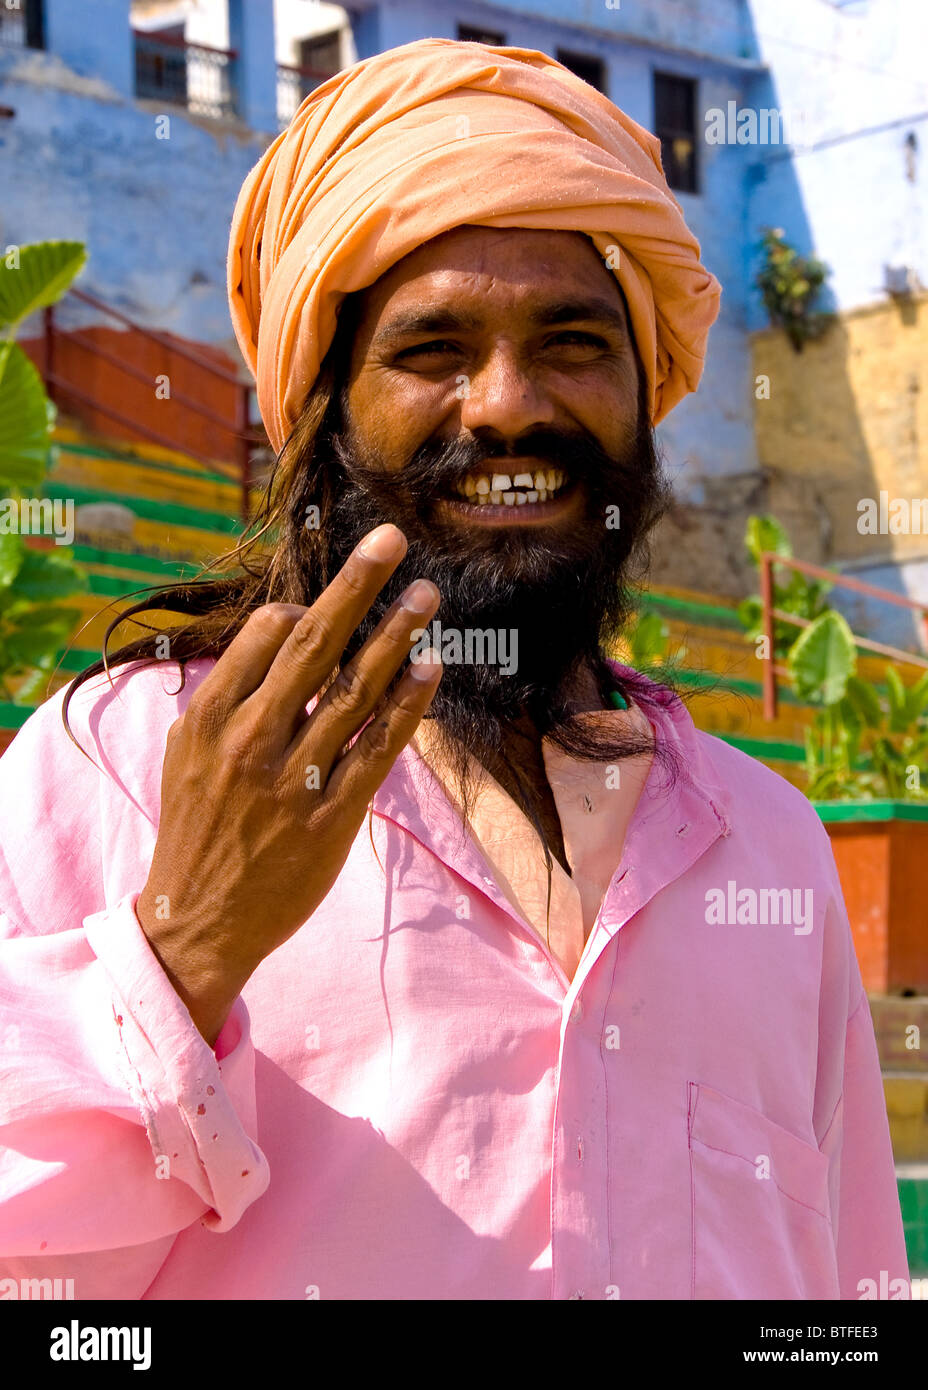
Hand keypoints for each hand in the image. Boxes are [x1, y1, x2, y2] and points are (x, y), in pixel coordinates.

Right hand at [135, 523, 440, 1042]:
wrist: (199, 920)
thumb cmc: (199, 826)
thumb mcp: (189, 754)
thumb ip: (230, 695)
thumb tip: (281, 630)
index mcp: (210, 717)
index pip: (264, 633)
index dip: (304, 603)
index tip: (329, 595)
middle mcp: (250, 740)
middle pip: (313, 644)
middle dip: (356, 585)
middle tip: (392, 538)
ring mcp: (293, 779)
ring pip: (353, 691)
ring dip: (395, 635)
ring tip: (427, 594)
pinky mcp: (331, 817)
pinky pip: (377, 750)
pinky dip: (406, 706)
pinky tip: (430, 669)